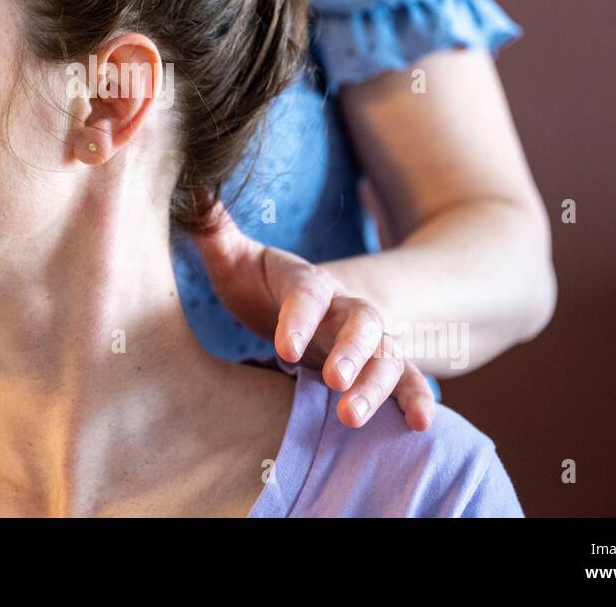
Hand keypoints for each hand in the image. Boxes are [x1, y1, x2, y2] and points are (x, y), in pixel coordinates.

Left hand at [190, 200, 435, 430]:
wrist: (290, 303)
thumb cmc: (257, 283)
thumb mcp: (234, 259)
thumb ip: (214, 231)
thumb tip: (195, 190)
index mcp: (306, 282)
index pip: (307, 293)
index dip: (299, 318)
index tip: (284, 349)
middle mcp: (343, 307)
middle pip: (362, 321)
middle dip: (352, 351)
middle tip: (335, 382)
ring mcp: (366, 338)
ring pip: (387, 354)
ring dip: (377, 385)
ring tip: (351, 418)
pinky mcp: (377, 366)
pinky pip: (407, 379)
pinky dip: (417, 399)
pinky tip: (419, 425)